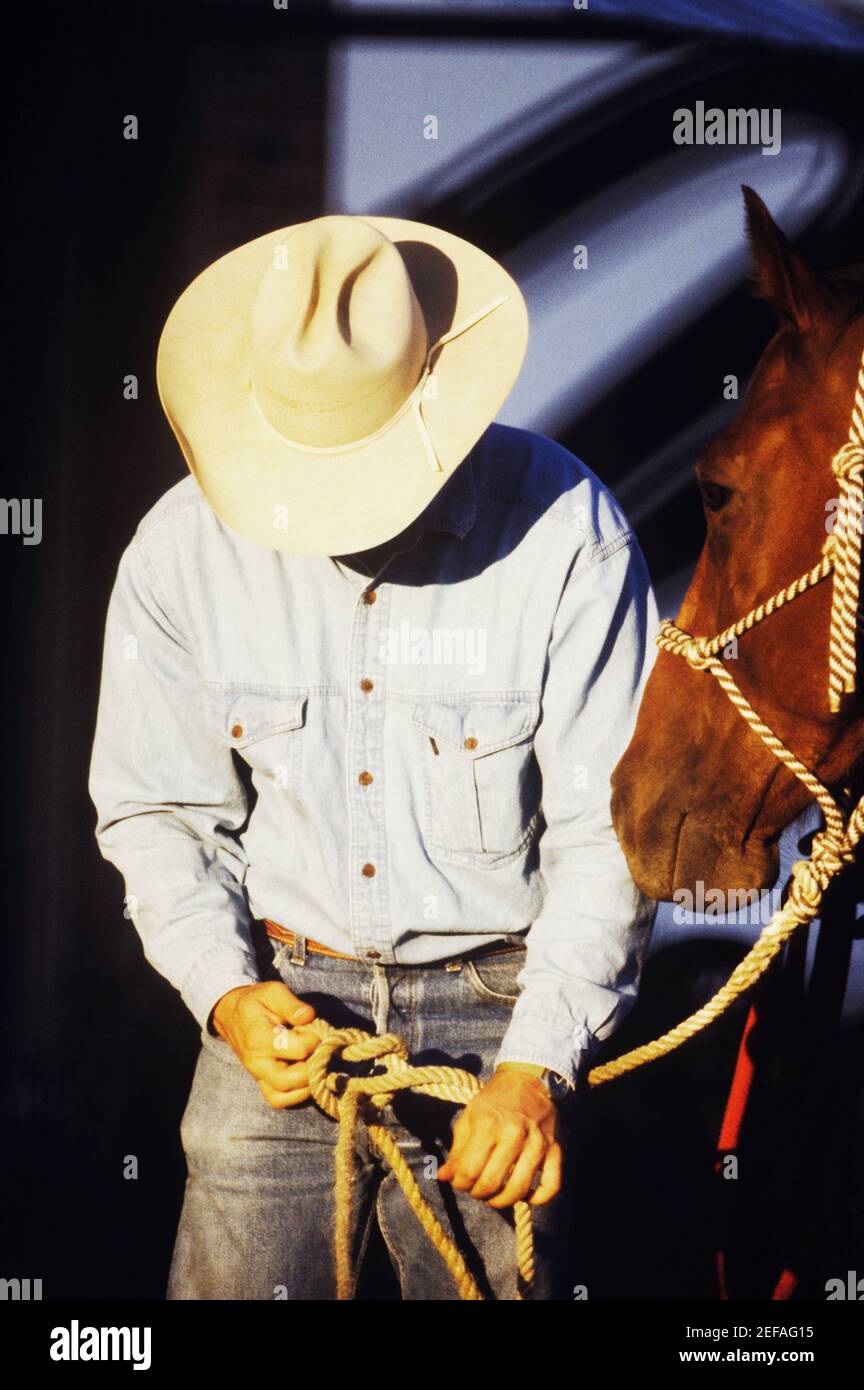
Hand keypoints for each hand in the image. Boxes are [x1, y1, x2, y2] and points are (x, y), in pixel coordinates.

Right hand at [211, 981, 319, 1108]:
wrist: (233, 1015)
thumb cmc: (257, 1001)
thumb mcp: (273, 992)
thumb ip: (291, 1004)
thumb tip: (310, 1016)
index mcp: (259, 1038)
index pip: (298, 1049)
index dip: (316, 1041)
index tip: (321, 1030)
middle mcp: (257, 1063)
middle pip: (289, 1080)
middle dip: (313, 1068)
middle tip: (322, 1053)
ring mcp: (258, 1076)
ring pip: (284, 1097)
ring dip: (306, 1085)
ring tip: (315, 1064)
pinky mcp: (262, 1083)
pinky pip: (280, 1100)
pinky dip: (297, 1094)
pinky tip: (307, 1075)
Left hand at [437, 1070, 562, 1208]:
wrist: (528, 1080)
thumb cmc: (495, 1100)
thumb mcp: (470, 1116)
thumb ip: (457, 1149)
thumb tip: (444, 1177)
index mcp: (488, 1124)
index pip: (469, 1171)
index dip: (460, 1184)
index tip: (460, 1182)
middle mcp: (514, 1134)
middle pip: (492, 1183)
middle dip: (478, 1193)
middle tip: (476, 1189)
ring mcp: (538, 1144)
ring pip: (519, 1189)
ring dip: (502, 1201)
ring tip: (494, 1196)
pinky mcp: (556, 1150)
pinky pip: (551, 1186)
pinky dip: (537, 1199)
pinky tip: (524, 1195)